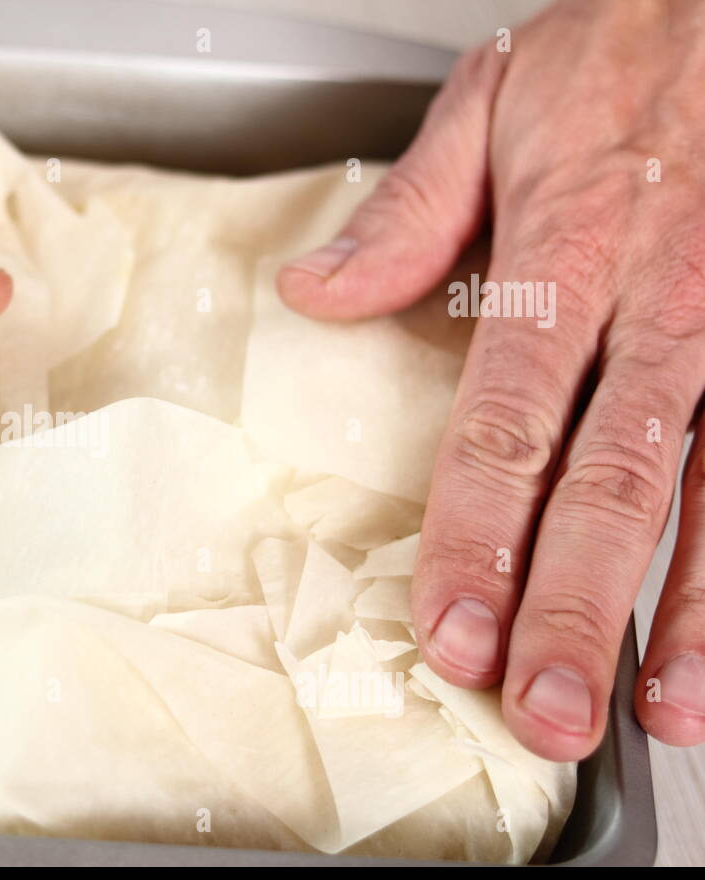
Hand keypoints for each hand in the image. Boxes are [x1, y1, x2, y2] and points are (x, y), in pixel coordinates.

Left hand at [278, 0, 704, 759]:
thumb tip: (315, 294)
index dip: (477, 537)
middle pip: (612, 480)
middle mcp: (670, 306)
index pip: (508, 424)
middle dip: (576, 606)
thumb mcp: (496, 99)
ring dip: (690, 612)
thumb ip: (411, 212)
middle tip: (543, 711)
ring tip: (659, 711)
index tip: (453, 632)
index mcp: (573, 255)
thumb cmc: (629, 48)